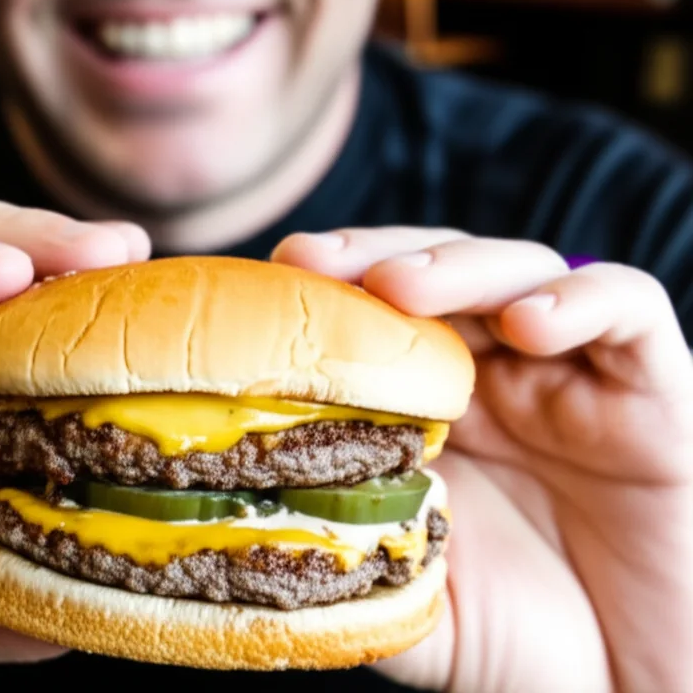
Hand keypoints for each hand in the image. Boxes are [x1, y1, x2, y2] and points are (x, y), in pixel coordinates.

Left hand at [273, 229, 692, 692]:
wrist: (632, 688)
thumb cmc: (520, 639)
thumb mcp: (413, 596)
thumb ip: (354, 557)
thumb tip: (254, 529)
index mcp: (430, 402)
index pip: (375, 311)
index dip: (325, 290)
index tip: (267, 280)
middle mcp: (496, 368)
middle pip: (436, 270)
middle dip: (372, 256)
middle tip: (313, 261)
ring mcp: (571, 368)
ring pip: (519, 270)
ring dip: (457, 267)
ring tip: (400, 286)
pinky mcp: (655, 385)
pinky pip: (628, 310)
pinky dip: (579, 301)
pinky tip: (529, 322)